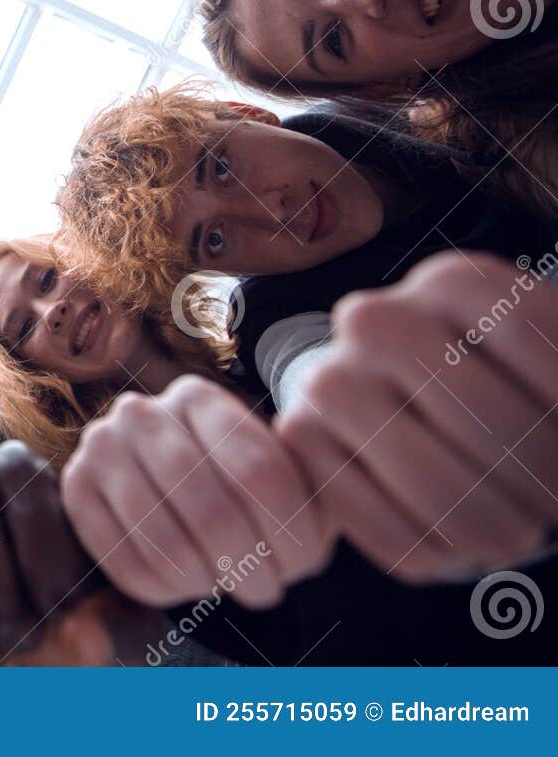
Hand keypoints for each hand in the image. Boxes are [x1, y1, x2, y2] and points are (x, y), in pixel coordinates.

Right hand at [64, 376, 333, 610]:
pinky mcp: (74, 489)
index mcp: (200, 397)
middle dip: (251, 568)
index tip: (304, 566)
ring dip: (211, 583)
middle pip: (213, 513)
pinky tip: (187, 584)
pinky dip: (166, 590)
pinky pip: (124, 563)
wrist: (151, 468)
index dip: (291, 535)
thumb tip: (320, 529)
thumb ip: (309, 488)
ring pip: (169, 544)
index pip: (260, 474)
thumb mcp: (278, 466)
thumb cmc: (232, 477)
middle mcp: (141, 412)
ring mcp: (99, 448)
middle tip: (266, 589)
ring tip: (228, 585)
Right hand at [278, 252, 557, 582]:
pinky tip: (454, 545)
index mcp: (455, 283)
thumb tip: (557, 474)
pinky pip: (380, 523)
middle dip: (539, 483)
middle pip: (491, 424)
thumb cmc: (486, 380)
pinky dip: (432, 550)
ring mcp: (329, 380)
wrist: (388, 388)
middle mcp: (377, 320)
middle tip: (551, 508)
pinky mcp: (300, 441)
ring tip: (513, 537)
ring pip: (432, 483)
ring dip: (489, 526)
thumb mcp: (537, 364)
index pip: (541, 347)